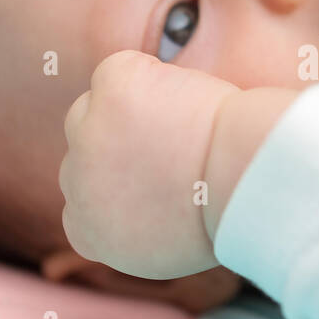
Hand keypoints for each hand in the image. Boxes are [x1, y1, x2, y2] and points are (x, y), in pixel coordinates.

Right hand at [60, 50, 238, 279]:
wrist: (244, 182)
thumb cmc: (227, 216)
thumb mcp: (169, 248)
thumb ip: (134, 226)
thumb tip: (139, 199)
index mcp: (86, 233)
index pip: (79, 200)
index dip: (118, 178)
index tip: (155, 172)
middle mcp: (74, 184)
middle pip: (86, 147)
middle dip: (122, 140)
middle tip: (178, 144)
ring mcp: (89, 133)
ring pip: (96, 105)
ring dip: (133, 107)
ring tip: (186, 123)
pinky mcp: (110, 89)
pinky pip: (122, 70)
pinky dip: (151, 75)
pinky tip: (184, 97)